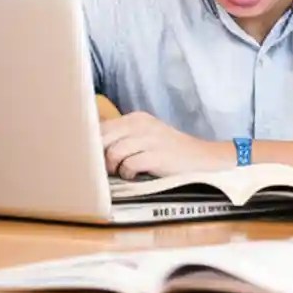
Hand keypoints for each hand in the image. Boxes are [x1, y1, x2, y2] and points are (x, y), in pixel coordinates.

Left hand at [101, 112, 232, 178]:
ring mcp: (150, 139)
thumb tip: (90, 146)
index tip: (90, 157)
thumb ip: (122, 137)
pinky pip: (129, 165)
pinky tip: (136, 174)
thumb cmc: (170, 151)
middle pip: (102, 138)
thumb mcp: (146, 136)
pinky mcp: (157, 155)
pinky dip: (128, 173)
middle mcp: (142, 124)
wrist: (203, 159)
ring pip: (113, 153)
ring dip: (114, 167)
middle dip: (99, 156)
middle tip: (107, 168)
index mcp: (137, 118)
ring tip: (124, 171)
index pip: (100, 127)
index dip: (91, 144)